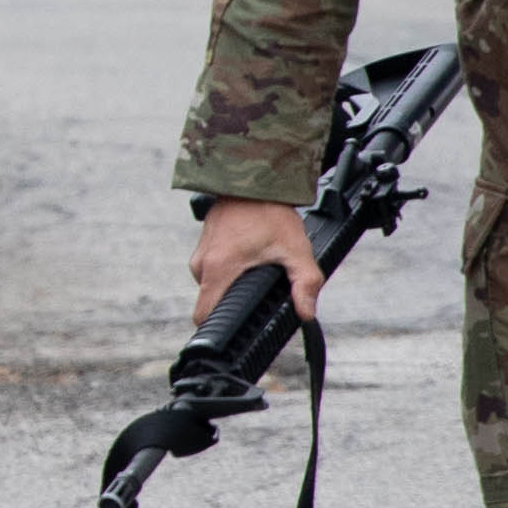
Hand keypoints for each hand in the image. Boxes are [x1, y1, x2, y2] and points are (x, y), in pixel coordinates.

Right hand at [190, 196, 322, 322]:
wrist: (253, 178)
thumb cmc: (271, 211)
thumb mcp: (295, 249)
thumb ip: (305, 284)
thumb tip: (307, 314)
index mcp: (218, 270)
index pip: (204, 316)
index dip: (220, 329)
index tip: (238, 329)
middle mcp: (202, 264)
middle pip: (213, 302)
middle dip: (236, 303)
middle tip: (261, 292)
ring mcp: (200, 253)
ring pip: (213, 285)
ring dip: (232, 285)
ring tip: (256, 270)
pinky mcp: (203, 245)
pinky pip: (212, 269)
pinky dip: (229, 270)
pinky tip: (248, 258)